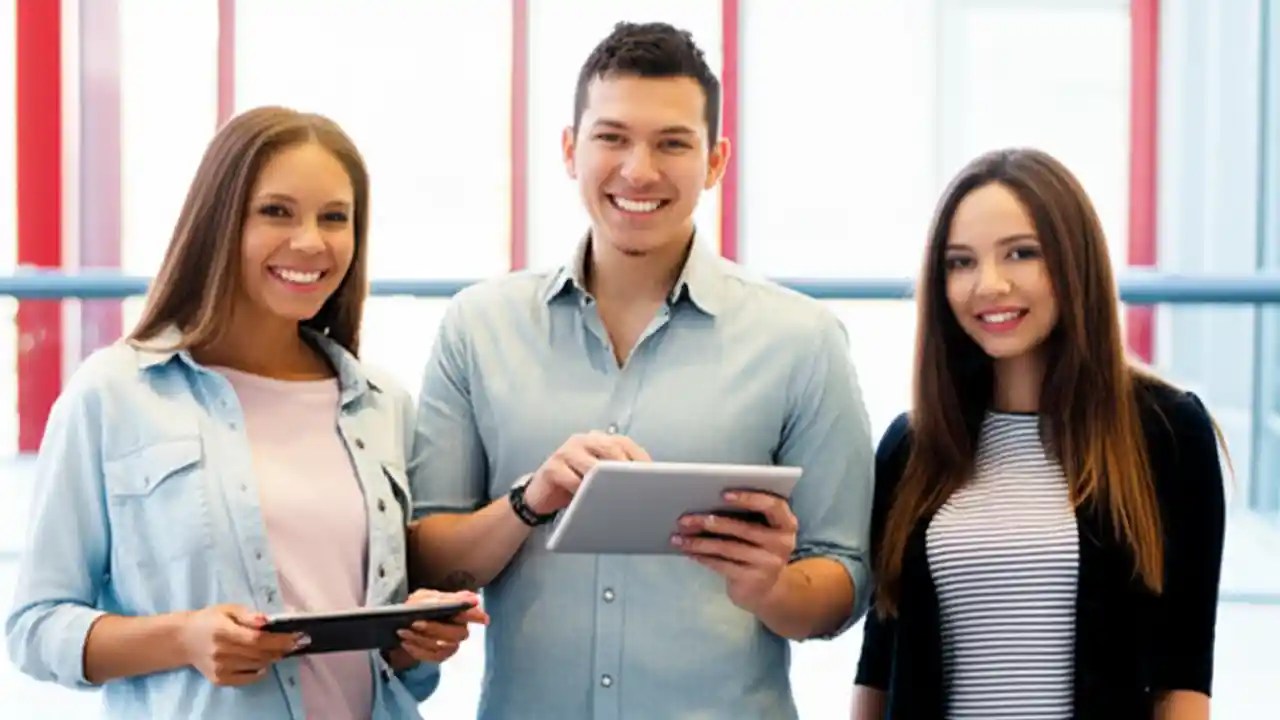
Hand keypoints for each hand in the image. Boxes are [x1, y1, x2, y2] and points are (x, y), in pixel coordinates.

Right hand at [178, 604, 300, 686]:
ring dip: (273, 657)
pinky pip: (247, 678)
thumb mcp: (228, 609)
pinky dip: (260, 671)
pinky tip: (264, 662)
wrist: (184, 639)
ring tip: (281, 649)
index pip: (257, 639)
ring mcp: (220, 668)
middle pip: (260, 653)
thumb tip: (267, 621)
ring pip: (257, 666)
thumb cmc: (210, 620)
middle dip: (282, 648)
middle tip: (297, 642)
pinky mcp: (219, 679)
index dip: (280, 639)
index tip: (298, 636)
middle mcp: (221, 652)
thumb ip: (249, 615)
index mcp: (223, 631)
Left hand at [385, 589, 490, 669]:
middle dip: (435, 628)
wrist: (400, 623)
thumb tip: (474, 599)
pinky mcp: (440, 656)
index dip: (477, 616)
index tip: (481, 619)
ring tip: (403, 631)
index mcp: (460, 611)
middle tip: (414, 622)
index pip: (474, 614)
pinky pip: (432, 656)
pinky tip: (405, 642)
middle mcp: (460, 629)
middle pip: (457, 633)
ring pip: (442, 646)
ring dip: (420, 639)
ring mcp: (451, 645)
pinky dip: (417, 649)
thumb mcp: (426, 597)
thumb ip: (446, 600)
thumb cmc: (418, 606)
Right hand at [523, 431, 650, 513]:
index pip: (625, 444)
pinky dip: (584, 492)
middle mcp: (583, 440)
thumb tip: (648, 485)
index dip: (641, 460)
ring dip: (607, 482)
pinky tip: (591, 503)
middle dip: (627, 469)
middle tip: (639, 487)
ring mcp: (566, 452)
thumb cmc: (576, 487)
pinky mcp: (551, 468)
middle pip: (611, 449)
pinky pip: (572, 480)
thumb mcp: (599, 478)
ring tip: (620, 496)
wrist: (540, 495)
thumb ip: (617, 475)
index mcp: (599, 439)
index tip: (655, 477)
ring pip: (592, 465)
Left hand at [672, 491, 798, 613]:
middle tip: (685, 518)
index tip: (723, 494)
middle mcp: (782, 543)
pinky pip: (722, 565)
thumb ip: (747, 515)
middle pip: (743, 528)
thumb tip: (706, 499)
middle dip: (710, 521)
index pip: (773, 505)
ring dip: (699, 542)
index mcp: (786, 523)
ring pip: (728, 548)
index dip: (749, 498)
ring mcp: (769, 564)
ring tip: (679, 537)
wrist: (765, 591)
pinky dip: (703, 557)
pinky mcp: (753, 580)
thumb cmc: (757, 549)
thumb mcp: (761, 531)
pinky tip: (689, 551)